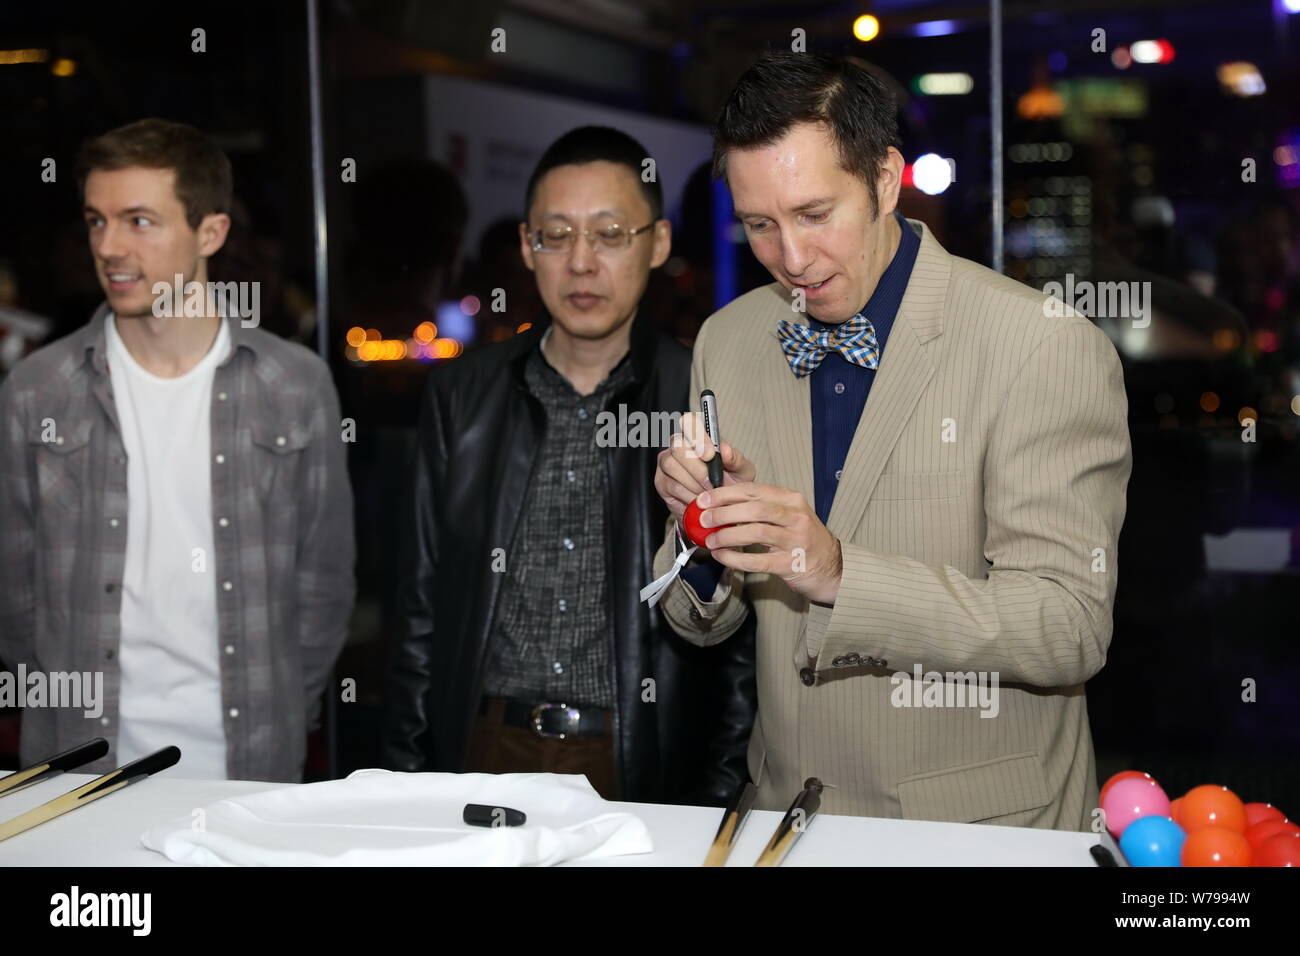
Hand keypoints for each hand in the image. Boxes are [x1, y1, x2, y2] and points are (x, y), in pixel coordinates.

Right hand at [654, 411, 755, 517]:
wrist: (720, 506)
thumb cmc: (731, 483)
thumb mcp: (742, 472)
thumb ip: (736, 459)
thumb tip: (726, 451)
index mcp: (700, 437)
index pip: (690, 422)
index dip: (697, 436)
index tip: (710, 454)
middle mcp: (680, 446)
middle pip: (678, 444)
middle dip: (696, 466)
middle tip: (712, 482)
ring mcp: (668, 462)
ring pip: (672, 466)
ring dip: (693, 483)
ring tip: (709, 493)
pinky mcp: (662, 481)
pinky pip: (671, 486)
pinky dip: (688, 495)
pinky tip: (699, 500)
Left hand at [694, 483, 842, 604]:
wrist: (832, 567)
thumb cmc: (803, 539)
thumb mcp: (787, 515)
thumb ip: (759, 507)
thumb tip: (720, 504)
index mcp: (791, 499)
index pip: (754, 490)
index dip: (725, 494)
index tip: (704, 499)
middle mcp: (796, 517)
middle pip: (754, 509)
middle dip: (723, 513)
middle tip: (703, 519)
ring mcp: (796, 540)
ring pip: (755, 532)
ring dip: (727, 535)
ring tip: (710, 540)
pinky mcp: (791, 564)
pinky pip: (757, 561)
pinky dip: (735, 558)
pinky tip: (722, 557)